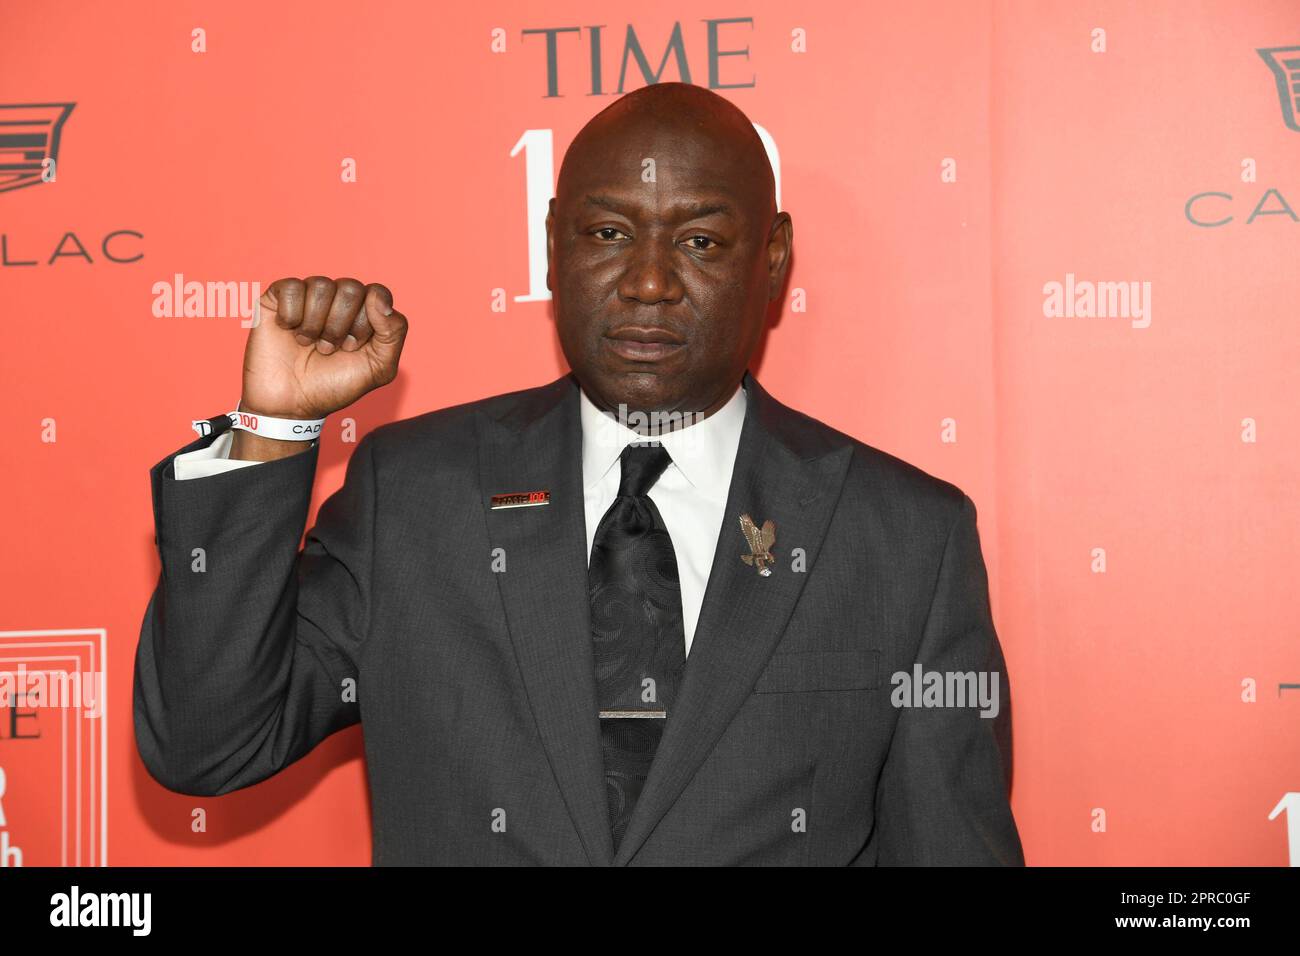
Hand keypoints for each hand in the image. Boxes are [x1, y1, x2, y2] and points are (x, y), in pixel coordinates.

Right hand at [241, 276, 408, 419]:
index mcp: (364, 312)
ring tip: (309, 344)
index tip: (353, 347)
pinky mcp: (277, 298)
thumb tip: (379, 299)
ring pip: (321, 286)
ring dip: (315, 325)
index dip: (366, 321)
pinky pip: (291, 287)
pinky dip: (291, 315)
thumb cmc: (334, 386)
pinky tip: (288, 331)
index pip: (377, 293)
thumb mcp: (379, 368)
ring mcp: (308, 297)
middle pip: (350, 288)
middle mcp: (337, 300)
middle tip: (329, 349)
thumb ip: (394, 332)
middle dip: (340, 326)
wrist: (291, 404)